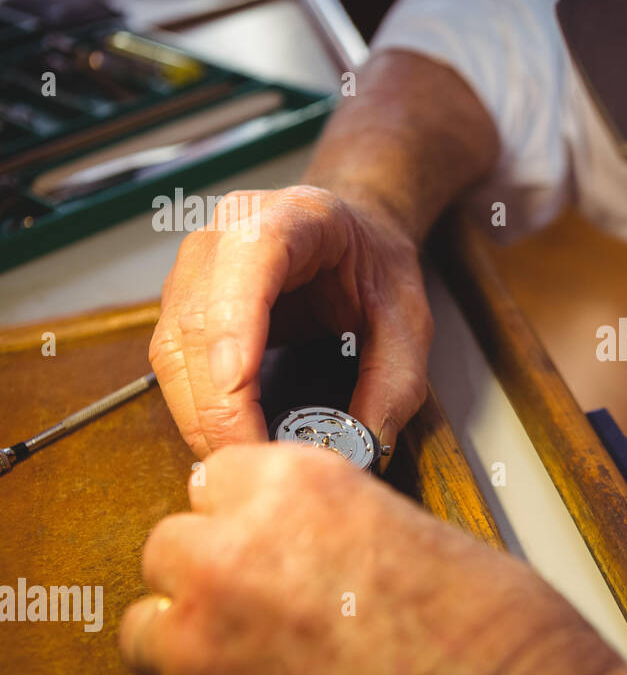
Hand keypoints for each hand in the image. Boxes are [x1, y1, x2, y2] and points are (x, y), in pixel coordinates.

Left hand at [119, 443, 625, 674]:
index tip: (265, 535)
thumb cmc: (489, 629)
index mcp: (290, 488)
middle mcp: (230, 559)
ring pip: (153, 631)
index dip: (246, 511)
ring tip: (268, 657)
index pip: (213, 478)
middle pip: (170, 549)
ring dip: (198, 639)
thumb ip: (323, 524)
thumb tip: (286, 543)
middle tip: (270, 601)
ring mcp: (205, 652)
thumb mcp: (404, 527)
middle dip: (212, 573)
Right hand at [148, 185, 433, 461]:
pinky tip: (224, 438)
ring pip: (173, 346)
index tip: (240, 385)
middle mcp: (227, 233)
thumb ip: (396, 380)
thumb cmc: (375, 266)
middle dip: (218, 398)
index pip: (251, 257)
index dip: (237, 322)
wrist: (353, 235)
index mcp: (294, 216)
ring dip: (199, 412)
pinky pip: (170, 361)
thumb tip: (368, 445)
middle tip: (252, 456)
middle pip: (199, 317)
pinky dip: (192, 406)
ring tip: (241, 458)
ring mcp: (195, 265)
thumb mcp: (408, 319)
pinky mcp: (181, 301)